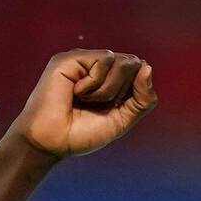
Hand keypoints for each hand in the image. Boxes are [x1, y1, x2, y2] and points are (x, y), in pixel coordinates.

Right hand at [11, 49, 156, 158]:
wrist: (52, 142)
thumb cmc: (82, 133)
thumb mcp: (123, 120)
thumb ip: (142, 99)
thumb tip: (147, 67)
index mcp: (111, 80)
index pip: (140, 72)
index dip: (136, 92)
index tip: (115, 109)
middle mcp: (99, 67)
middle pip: (134, 64)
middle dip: (122, 91)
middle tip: (98, 105)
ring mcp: (85, 60)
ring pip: (122, 62)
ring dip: (108, 89)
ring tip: (85, 99)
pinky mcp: (72, 58)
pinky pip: (104, 60)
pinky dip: (96, 83)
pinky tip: (76, 91)